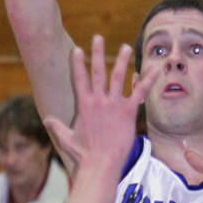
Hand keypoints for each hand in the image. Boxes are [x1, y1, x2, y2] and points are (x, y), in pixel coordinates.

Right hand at [45, 37, 158, 172]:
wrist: (100, 164)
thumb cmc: (84, 155)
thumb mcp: (66, 139)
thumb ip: (57, 126)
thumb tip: (47, 119)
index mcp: (83, 104)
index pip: (79, 79)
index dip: (78, 63)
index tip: (77, 50)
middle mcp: (98, 100)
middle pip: (97, 71)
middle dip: (98, 53)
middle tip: (99, 37)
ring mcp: (113, 104)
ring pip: (119, 76)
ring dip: (123, 60)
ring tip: (127, 47)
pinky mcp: (128, 111)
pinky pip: (139, 92)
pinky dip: (147, 80)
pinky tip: (155, 70)